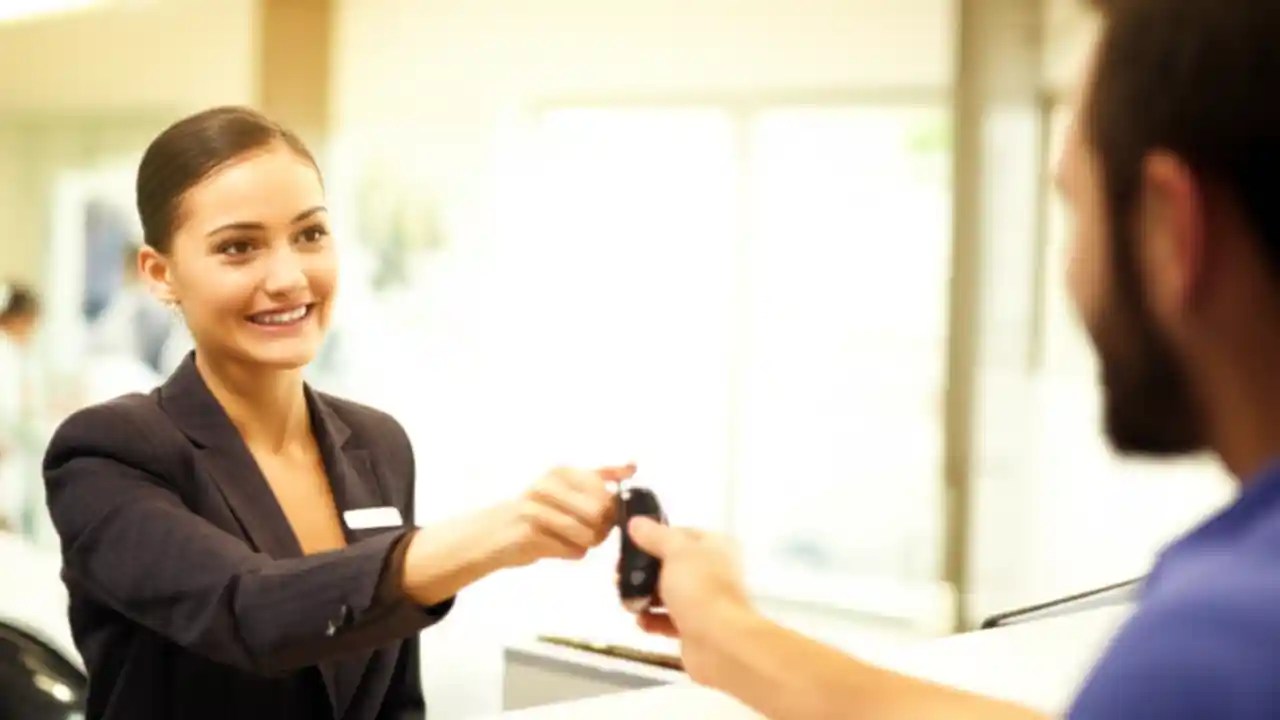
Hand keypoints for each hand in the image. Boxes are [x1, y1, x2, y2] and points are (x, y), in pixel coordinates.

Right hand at [498, 463, 635, 567]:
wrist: (493, 532)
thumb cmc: (536, 509)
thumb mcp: (564, 485)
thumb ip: (599, 476)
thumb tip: (632, 466)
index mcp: (561, 472)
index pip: (603, 489)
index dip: (611, 507)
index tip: (603, 513)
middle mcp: (549, 486)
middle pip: (600, 513)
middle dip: (602, 527)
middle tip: (591, 532)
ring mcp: (538, 510)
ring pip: (589, 534)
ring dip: (588, 542)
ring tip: (575, 540)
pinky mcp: (531, 535)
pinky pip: (574, 550)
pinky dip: (573, 553)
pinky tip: (560, 547)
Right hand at [627, 518, 756, 682]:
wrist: (719, 642)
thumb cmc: (700, 588)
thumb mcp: (676, 552)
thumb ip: (655, 536)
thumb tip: (636, 521)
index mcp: (716, 546)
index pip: (681, 534)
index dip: (655, 537)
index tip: (629, 544)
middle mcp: (713, 571)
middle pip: (672, 565)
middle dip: (644, 570)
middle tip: (619, 575)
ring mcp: (705, 601)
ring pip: (668, 593)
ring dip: (644, 596)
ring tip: (626, 600)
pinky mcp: (695, 628)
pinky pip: (669, 620)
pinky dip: (653, 620)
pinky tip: (640, 621)